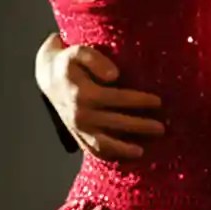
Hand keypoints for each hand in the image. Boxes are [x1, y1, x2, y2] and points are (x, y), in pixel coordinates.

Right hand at [35, 33, 164, 159]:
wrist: (49, 78)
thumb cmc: (69, 63)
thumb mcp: (78, 52)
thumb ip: (95, 59)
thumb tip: (114, 75)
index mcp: (83, 94)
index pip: (117, 99)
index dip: (139, 101)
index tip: (158, 101)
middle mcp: (81, 115)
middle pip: (116, 123)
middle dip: (140, 126)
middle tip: (161, 128)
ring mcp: (78, 129)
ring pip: (104, 144)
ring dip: (124, 149)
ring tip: (142, 150)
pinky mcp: (77, 136)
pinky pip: (95, 150)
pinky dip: (111, 155)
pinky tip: (126, 155)